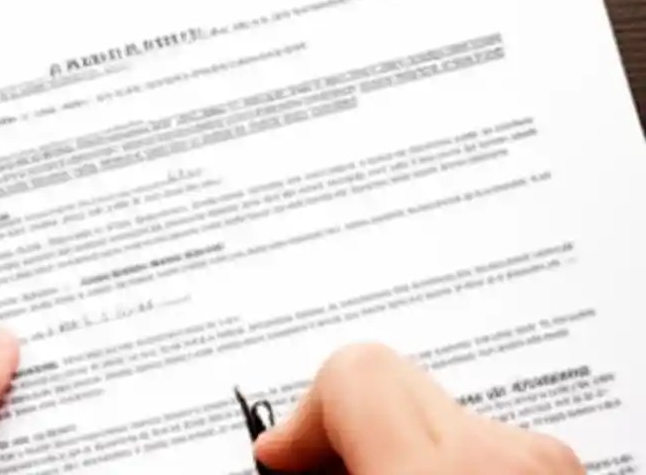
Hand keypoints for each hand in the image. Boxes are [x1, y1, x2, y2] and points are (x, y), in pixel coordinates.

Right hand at [255, 343, 584, 473]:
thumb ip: (307, 470)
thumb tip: (275, 451)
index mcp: (431, 473)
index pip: (350, 374)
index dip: (300, 415)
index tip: (285, 455)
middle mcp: (502, 456)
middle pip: (390, 379)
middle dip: (345, 422)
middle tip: (321, 469)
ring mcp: (543, 465)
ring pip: (439, 407)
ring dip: (398, 441)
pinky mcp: (562, 472)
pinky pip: (487, 437)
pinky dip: (449, 460)